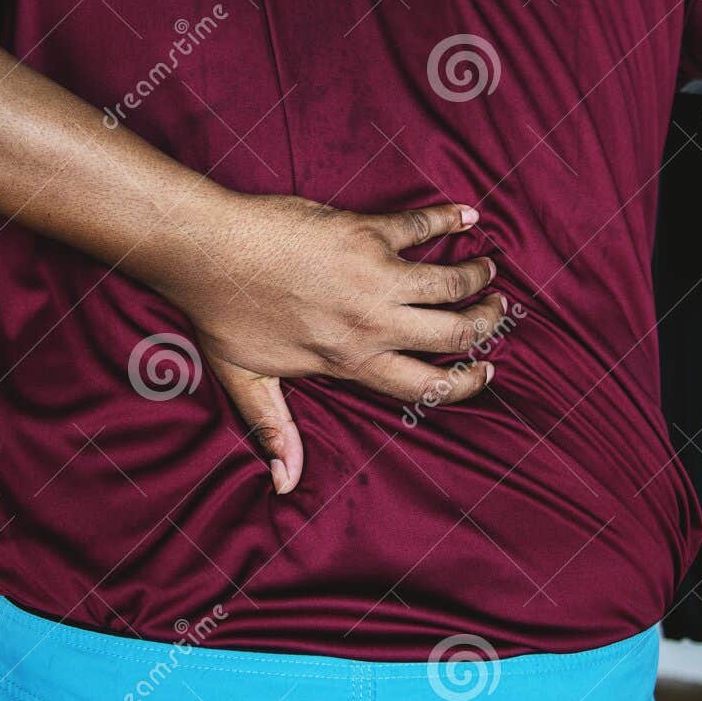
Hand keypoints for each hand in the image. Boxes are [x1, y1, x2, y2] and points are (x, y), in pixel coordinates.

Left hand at [152, 194, 503, 493]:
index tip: (487, 371)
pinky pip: (422, 225)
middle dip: (486, 325)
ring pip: (450, 280)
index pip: (428, 384)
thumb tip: (284, 484)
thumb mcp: (247, 381)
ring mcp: (373, 273)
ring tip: (488, 273)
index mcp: (349, 360)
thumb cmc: (221, 313)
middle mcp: (371, 321)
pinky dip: (451, 218)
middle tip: (495, 314)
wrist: (206, 250)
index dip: (467, 382)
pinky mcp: (365, 231)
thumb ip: (275, 429)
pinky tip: (470, 216)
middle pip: (453, 332)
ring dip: (477, 277)